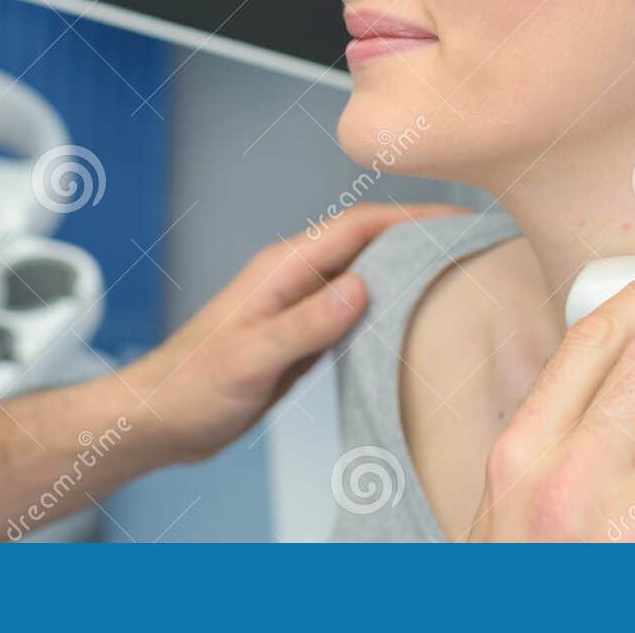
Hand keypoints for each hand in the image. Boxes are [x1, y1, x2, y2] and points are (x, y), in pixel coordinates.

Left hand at [123, 202, 465, 463]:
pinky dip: (389, 305)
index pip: (359, 226)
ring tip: (459, 273)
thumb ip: (305, 323)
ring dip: (408, 268)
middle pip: (368, 242)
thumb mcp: (251, 357)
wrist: (160, 418)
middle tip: (475, 244)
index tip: (460, 218)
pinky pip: (355, 309)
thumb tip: (362, 286)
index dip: (412, 216)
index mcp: (282, 268)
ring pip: (365, 273)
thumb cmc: (191, 388)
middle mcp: (294, 277)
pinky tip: (414, 320)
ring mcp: (299, 304)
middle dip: (420, 235)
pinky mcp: (303, 333)